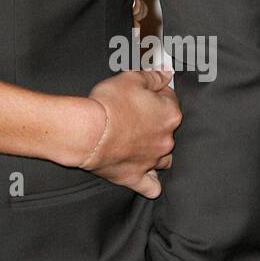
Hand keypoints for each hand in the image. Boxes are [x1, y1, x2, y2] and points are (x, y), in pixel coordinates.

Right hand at [74, 66, 180, 197]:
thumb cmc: (109, 104)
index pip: (171, 99)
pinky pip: (151, 186)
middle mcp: (166, 140)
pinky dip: (151, 182)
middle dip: (155, 122)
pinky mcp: (135, 176)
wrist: (89, 131)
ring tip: (141, 143)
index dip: (156, 92)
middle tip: (135, 114)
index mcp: (169, 114)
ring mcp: (151, 161)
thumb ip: (153, 76)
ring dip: (156, 151)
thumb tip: (167, 74)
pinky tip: (147, 175)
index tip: (145, 91)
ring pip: (164, 158)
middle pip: (168, 129)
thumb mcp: (131, 78)